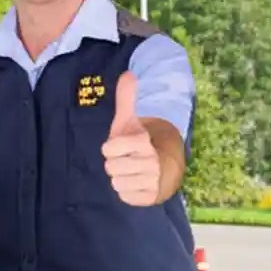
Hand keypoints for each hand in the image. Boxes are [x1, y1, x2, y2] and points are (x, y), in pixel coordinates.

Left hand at [100, 70, 160, 205]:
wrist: (163, 168)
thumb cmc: (138, 144)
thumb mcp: (129, 122)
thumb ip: (126, 99)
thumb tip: (128, 73)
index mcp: (143, 143)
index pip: (108, 149)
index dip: (110, 148)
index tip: (121, 146)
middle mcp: (150, 162)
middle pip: (110, 167)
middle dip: (115, 163)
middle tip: (126, 160)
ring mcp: (151, 181)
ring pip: (116, 182)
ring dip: (120, 177)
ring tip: (131, 171)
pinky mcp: (150, 197)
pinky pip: (124, 196)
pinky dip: (126, 191)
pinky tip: (135, 184)